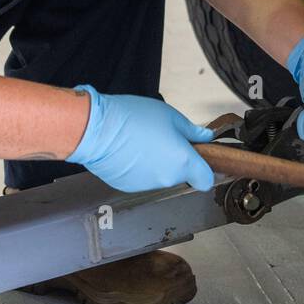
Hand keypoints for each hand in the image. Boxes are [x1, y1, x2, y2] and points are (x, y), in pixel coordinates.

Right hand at [66, 85, 215, 191]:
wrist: (97, 129)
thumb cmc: (131, 119)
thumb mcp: (170, 116)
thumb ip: (192, 131)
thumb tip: (205, 137)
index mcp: (183, 161)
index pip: (206, 180)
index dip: (205, 170)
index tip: (200, 160)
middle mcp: (168, 178)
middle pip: (181, 174)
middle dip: (176, 160)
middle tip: (164, 139)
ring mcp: (148, 185)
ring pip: (161, 176)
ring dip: (157, 163)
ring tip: (142, 142)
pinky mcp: (130, 187)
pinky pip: (142, 178)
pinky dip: (140, 168)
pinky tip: (130, 151)